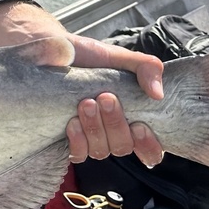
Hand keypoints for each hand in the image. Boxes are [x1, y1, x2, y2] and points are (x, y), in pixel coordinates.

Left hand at [0, 0, 164, 167]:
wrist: (50, 53)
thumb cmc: (87, 56)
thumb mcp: (118, 57)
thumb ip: (145, 67)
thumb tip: (158, 94)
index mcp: (131, 115)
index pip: (150, 148)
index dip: (150, 146)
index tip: (140, 126)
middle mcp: (112, 131)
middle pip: (123, 147)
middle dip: (115, 124)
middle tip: (105, 97)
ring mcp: (90, 137)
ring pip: (101, 152)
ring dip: (96, 129)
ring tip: (85, 103)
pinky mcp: (67, 139)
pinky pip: (77, 155)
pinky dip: (78, 141)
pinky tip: (72, 122)